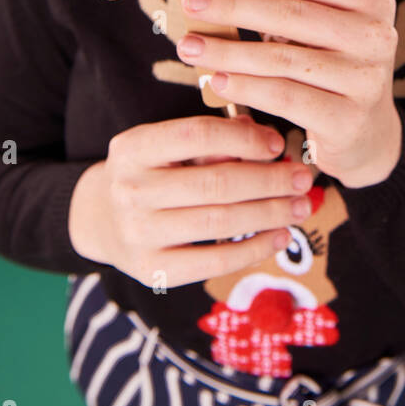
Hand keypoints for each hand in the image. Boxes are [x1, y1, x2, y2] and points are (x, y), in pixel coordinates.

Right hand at [68, 115, 315, 291]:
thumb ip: (213, 140)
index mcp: (132, 148)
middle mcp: (130, 190)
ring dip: (269, 213)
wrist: (101, 220)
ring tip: (300, 206)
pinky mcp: (152, 271)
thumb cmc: (151, 174)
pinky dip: (254, 249)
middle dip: (269, 180)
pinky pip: (213, 262)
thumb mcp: (167, 146)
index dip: (243, 139)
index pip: (196, 134)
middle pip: (215, 182)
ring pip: (219, 222)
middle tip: (303, 178)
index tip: (277, 144)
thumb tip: (265, 138)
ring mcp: (138, 233)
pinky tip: (280, 236)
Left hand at [176, 0, 402, 188]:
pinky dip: (245, 87)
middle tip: (192, 0)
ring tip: (190, 45)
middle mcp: (377, 37)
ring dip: (229, 50)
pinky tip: (216, 79)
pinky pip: (284, 97)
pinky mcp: (347, 119)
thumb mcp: (323, 30)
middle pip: (293, 14)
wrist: (367, 134)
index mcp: (372, 3)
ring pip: (282, 58)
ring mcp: (365, 80)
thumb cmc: (331, 68)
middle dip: (235, 6)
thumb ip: (288, 4)